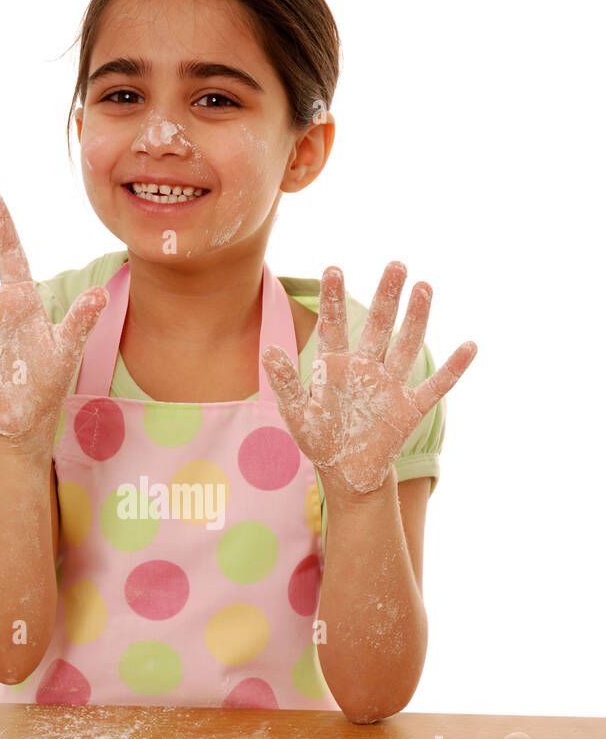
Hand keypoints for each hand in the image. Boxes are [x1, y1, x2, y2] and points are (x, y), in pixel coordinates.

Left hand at [262, 261, 475, 494]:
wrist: (348, 473)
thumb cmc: (320, 440)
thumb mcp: (296, 414)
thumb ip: (285, 383)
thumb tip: (268, 350)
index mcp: (335, 366)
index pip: (334, 326)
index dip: (334, 299)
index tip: (334, 269)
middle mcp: (365, 368)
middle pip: (378, 325)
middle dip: (386, 296)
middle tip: (396, 265)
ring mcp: (389, 386)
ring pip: (406, 346)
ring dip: (416, 318)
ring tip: (425, 287)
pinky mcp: (408, 408)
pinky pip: (435, 386)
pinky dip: (453, 369)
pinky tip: (470, 346)